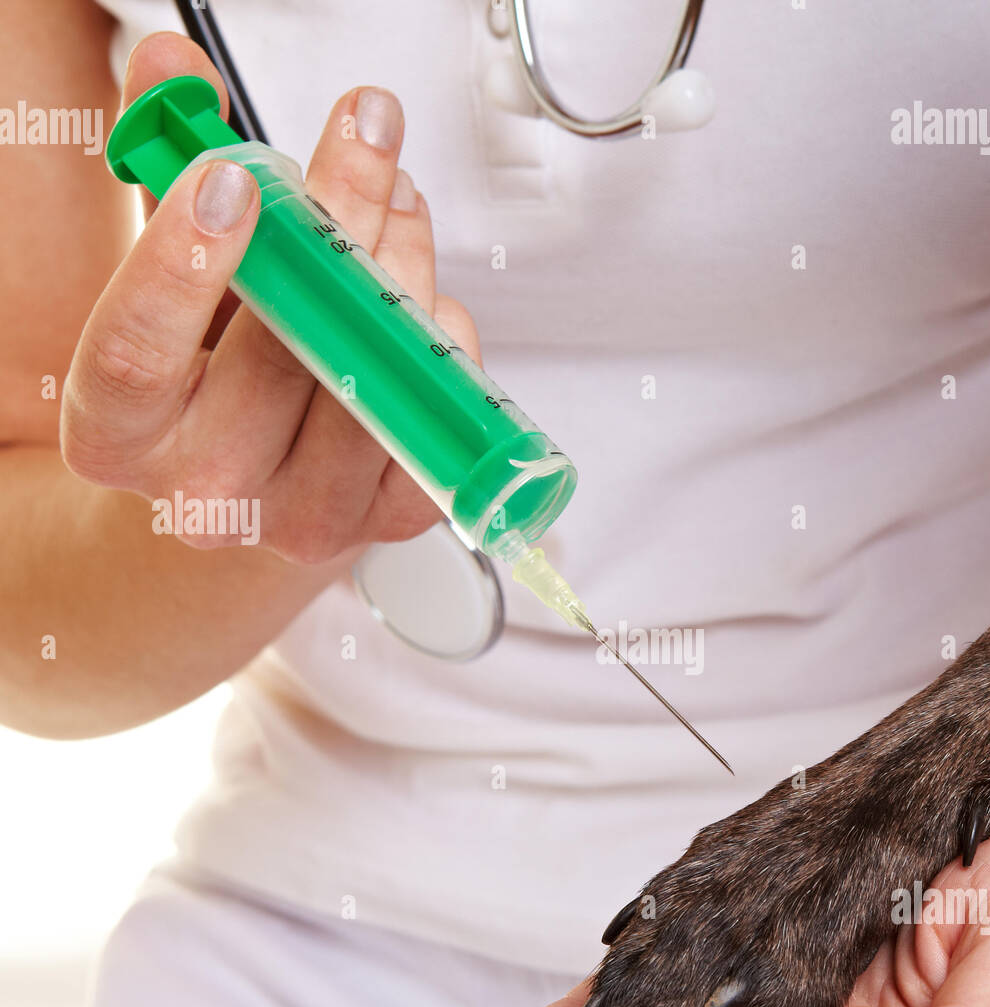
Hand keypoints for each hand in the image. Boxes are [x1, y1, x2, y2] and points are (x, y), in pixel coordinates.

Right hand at [61, 31, 480, 566]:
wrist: (251, 476)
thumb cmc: (202, 369)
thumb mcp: (169, 270)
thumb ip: (163, 169)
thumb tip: (174, 73)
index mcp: (122, 435)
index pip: (134, 356)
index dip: (182, 264)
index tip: (232, 178)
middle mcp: (208, 492)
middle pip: (276, 362)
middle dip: (334, 230)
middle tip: (366, 140)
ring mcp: (303, 519)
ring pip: (369, 388)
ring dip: (401, 276)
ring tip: (399, 205)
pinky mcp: (385, 524)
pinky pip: (433, 423)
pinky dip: (441, 348)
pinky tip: (420, 303)